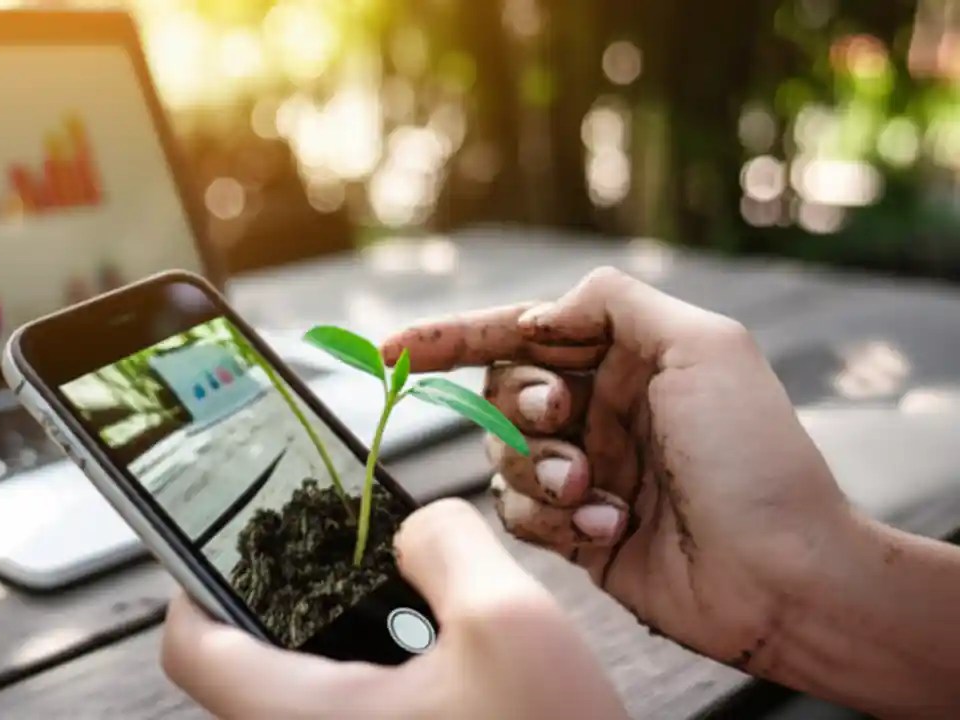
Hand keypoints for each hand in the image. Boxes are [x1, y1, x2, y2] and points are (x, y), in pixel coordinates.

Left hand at [162, 499, 625, 719]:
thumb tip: (416, 529)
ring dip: (344, 642)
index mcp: (304, 717)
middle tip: (344, 560)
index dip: (193, 583)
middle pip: (247, 666)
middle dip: (292, 600)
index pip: (189, 649)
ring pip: (307, 695)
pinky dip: (377, 680)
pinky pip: (353, 718)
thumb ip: (447, 544)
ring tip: (406, 608)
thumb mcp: (510, 621)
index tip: (234, 542)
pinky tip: (438, 661)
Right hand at [380, 267, 852, 669]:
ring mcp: (585, 470)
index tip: (390, 351)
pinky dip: (551, 520)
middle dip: (519, 405)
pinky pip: (518, 514)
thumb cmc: (754, 457)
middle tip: (563, 420)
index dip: (449, 337)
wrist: (782, 575)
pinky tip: (608, 528)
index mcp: (626, 356)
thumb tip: (536, 314)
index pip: (519, 332)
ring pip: (501, 456)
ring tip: (592, 492)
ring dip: (538, 470)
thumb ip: (613, 301)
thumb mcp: (704, 345)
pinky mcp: (576, 530)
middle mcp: (599, 408)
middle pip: (500, 390)